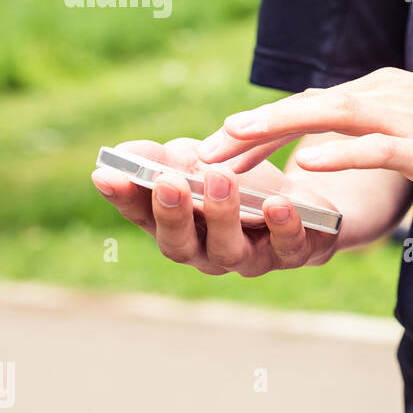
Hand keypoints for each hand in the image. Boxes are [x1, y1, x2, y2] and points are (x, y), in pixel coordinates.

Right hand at [90, 138, 338, 275]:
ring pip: (229, 250)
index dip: (124, 197)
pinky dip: (282, 225)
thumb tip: (124, 153)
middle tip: (167, 182)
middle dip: (171, 214)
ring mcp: (250, 258)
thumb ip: (165, 159)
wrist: (306, 201)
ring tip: (220, 178)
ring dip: (223, 214)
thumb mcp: (203, 161)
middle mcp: (206, 253)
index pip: (141, 215)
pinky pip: (287, 246)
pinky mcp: (293, 253)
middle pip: (178, 245)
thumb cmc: (243, 184)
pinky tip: (277, 203)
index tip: (107, 173)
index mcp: (177, 228)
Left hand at [194, 68, 412, 194]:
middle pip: (303, 106)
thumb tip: (336, 152)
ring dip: (273, 129)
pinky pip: (375, 147)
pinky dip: (338, 152)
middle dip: (246, 129)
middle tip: (193, 152)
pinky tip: (305, 164)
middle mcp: (386, 95)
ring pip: (328, 116)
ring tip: (227, 145)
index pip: (309, 105)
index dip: (258, 125)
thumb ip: (379, 134)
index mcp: (383, 91)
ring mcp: (407, 119)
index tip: (215, 145)